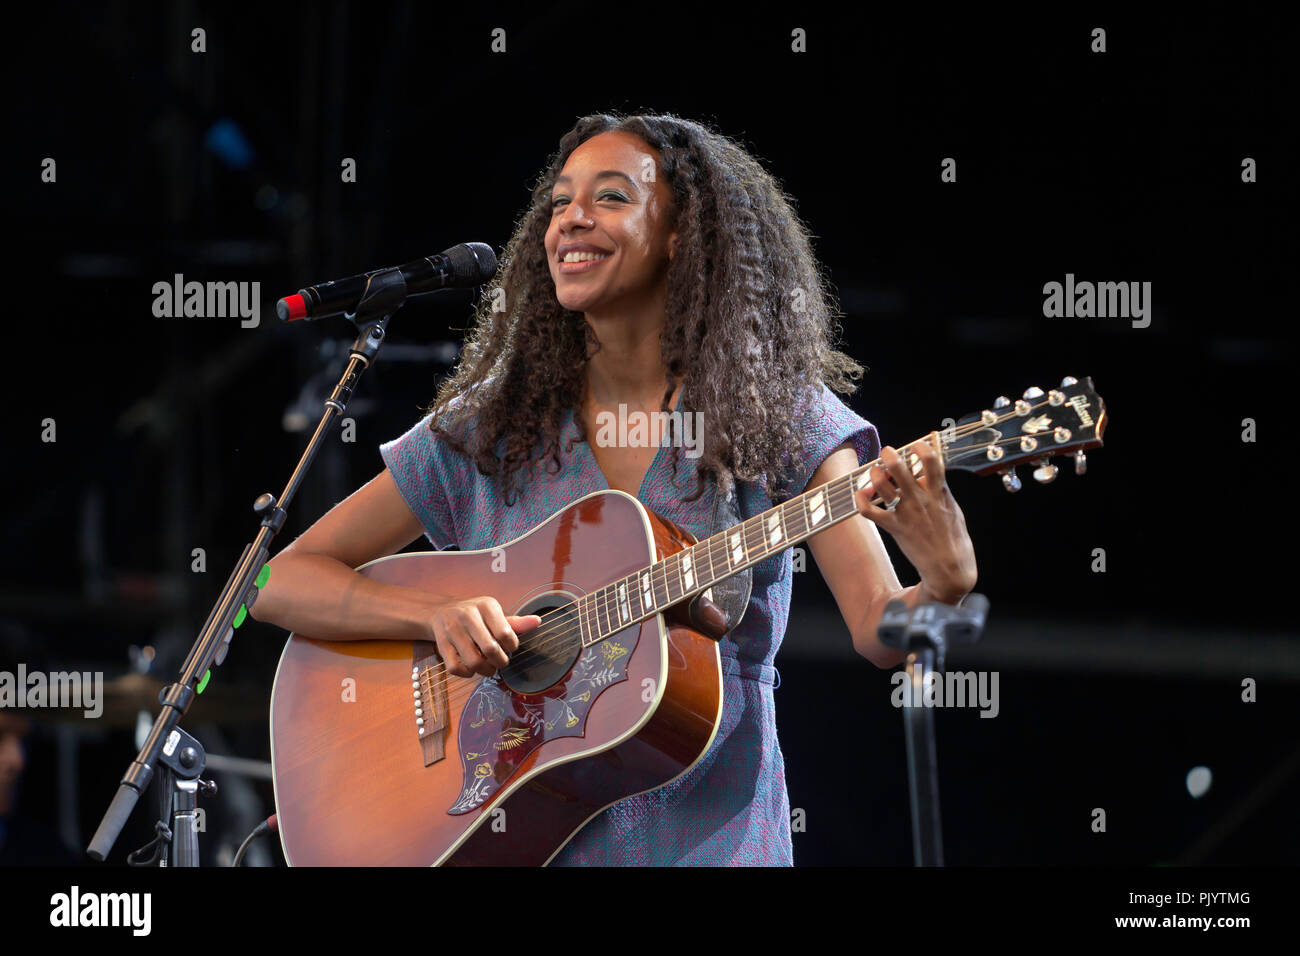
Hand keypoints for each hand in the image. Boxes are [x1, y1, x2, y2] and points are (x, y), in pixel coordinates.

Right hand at [428, 597, 541, 677]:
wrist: (440, 611)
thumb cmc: (474, 614)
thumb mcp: (493, 613)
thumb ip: (515, 622)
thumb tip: (537, 621)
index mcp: (486, 606)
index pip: (505, 633)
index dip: (512, 646)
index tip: (510, 647)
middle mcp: (468, 615)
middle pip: (490, 649)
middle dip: (501, 662)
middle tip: (501, 662)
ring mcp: (453, 630)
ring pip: (474, 661)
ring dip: (486, 671)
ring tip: (489, 668)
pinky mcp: (441, 644)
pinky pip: (456, 668)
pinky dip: (467, 674)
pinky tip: (472, 669)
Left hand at [853, 437, 976, 603]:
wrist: (950, 567)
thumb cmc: (953, 537)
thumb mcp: (952, 508)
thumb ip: (940, 489)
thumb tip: (929, 472)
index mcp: (939, 491)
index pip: (931, 459)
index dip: (920, 447)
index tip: (916, 445)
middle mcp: (920, 499)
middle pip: (898, 467)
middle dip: (888, 454)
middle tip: (886, 453)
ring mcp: (906, 512)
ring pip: (881, 485)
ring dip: (874, 474)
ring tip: (875, 473)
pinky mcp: (894, 527)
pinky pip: (869, 511)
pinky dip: (861, 500)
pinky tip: (862, 495)